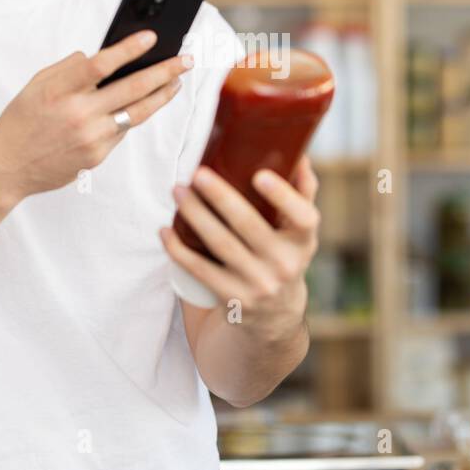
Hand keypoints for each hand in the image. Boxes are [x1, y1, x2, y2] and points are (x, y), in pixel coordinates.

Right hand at [0, 30, 192, 202]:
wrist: (7, 167)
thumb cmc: (22, 119)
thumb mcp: (36, 84)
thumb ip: (69, 68)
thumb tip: (100, 56)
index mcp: (59, 90)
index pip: (101, 64)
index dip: (128, 49)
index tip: (151, 37)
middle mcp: (78, 113)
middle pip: (131, 88)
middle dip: (164, 71)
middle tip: (185, 60)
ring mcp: (90, 137)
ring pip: (137, 113)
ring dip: (162, 95)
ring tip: (177, 81)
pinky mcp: (97, 156)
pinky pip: (123, 131)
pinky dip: (134, 115)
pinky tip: (147, 103)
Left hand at [161, 155, 319, 330]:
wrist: (274, 317)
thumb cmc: (283, 255)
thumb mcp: (299, 232)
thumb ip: (302, 192)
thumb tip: (298, 152)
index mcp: (304, 241)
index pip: (303, 217)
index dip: (283, 196)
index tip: (259, 175)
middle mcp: (285, 264)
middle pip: (249, 226)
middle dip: (220, 197)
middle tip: (198, 173)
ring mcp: (259, 284)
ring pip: (221, 245)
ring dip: (195, 215)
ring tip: (178, 191)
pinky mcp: (233, 298)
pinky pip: (201, 270)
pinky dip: (179, 250)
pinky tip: (165, 230)